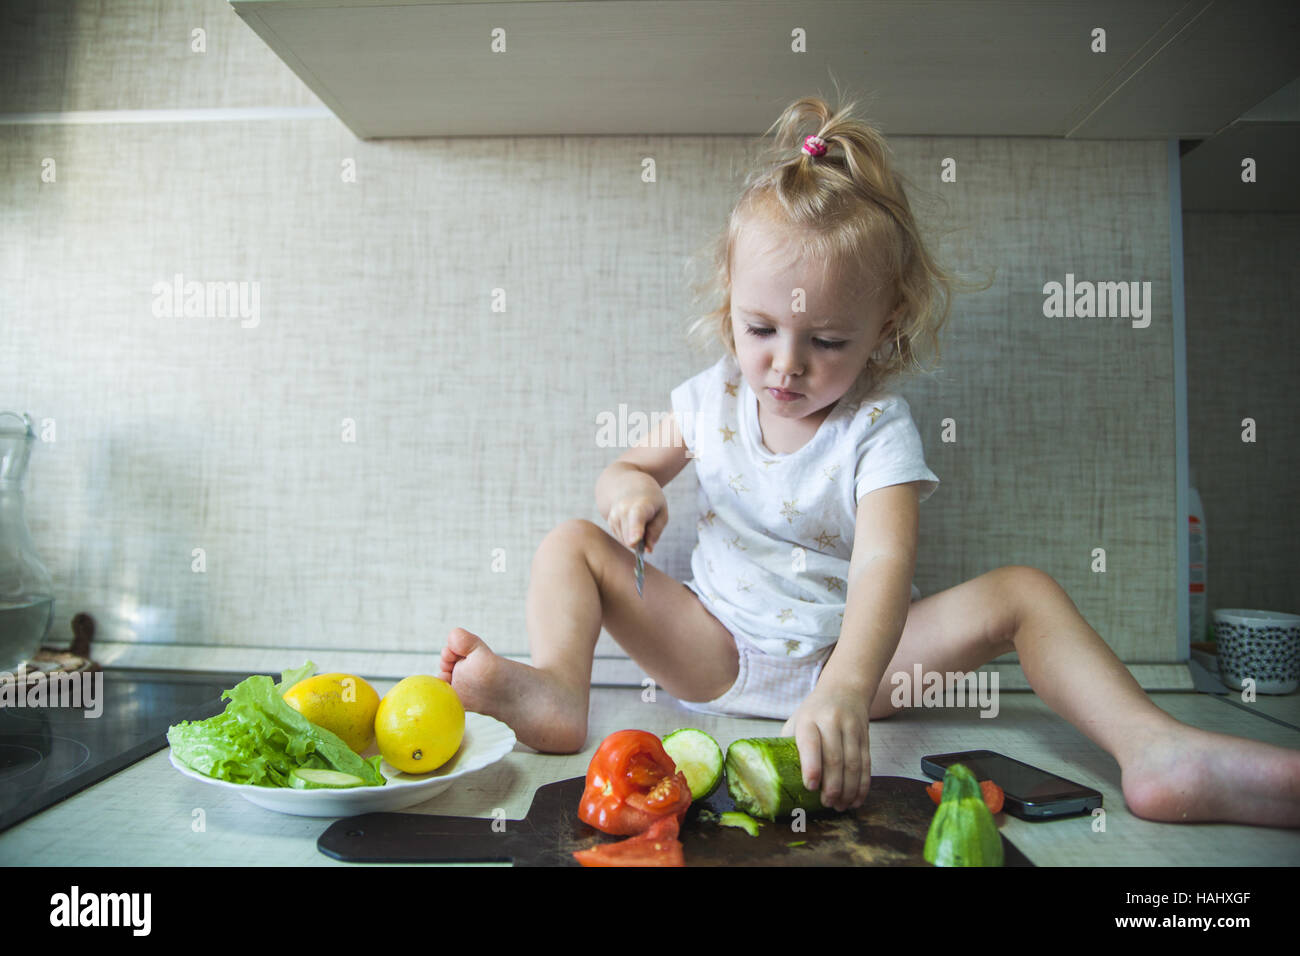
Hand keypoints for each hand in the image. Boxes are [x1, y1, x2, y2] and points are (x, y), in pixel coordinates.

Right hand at [607, 490, 667, 551]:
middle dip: (642, 542)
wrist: (629, 485)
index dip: (635, 531)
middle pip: (631, 539)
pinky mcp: (610, 522)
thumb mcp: (661, 512)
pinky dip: (630, 535)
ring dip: (636, 538)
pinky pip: (623, 539)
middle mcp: (623, 510)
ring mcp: (614, 517)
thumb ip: (656, 530)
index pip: (636, 518)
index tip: (635, 541)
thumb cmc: (650, 500)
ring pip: (627, 542)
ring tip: (640, 520)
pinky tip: (632, 522)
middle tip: (649, 527)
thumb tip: (648, 549)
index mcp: (640, 505)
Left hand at [780, 682, 872, 810]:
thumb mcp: (796, 721)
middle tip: (827, 803)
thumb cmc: (814, 712)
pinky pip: (866, 763)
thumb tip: (778, 778)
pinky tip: (856, 799)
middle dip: (833, 785)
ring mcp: (851, 728)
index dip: (812, 766)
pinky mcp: (865, 736)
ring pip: (853, 763)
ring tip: (841, 806)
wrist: (844, 689)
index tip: (811, 786)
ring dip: (848, 789)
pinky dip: (862, 784)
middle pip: (834, 757)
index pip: (811, 743)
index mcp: (808, 719)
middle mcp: (831, 722)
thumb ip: (790, 745)